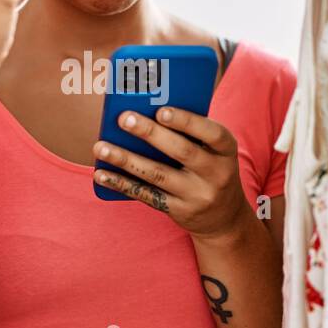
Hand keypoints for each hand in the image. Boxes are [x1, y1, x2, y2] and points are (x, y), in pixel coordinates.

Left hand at [92, 105, 250, 240]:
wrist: (224, 217)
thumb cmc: (211, 168)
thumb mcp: (214, 151)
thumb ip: (191, 133)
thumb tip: (146, 110)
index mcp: (227, 151)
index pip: (213, 134)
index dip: (187, 122)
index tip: (161, 111)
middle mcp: (216, 174)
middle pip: (182, 152)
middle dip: (150, 134)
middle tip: (124, 119)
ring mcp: (197, 195)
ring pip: (157, 175)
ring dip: (126, 159)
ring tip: (101, 146)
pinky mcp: (178, 211)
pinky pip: (146, 195)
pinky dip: (121, 183)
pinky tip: (102, 173)